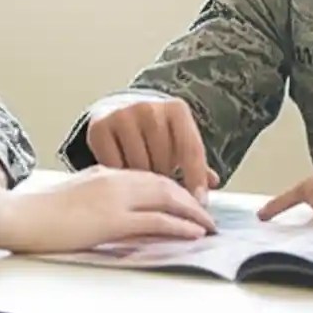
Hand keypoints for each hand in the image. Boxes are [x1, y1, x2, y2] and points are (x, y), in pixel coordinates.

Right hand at [0, 166, 216, 252]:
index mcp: (105, 172)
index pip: (148, 175)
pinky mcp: (111, 219)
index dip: (172, 186)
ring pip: (165, 198)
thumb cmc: (39, 213)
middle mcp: (113, 178)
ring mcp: (113, 197)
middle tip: (206, 214)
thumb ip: (99, 196)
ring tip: (208, 225)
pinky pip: (155, 221)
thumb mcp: (76, 197)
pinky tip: (193, 233)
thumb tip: (118, 210)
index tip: (187, 199)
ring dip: (191, 212)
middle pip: (163, 184)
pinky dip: (179, 226)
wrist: (18, 216)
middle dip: (188, 198)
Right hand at [86, 97, 219, 199]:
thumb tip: (213, 183)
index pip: (191, 149)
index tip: (198, 204)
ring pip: (139, 166)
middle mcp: (149, 107)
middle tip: (164, 194)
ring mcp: (122, 115)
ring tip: (144, 187)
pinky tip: (124, 180)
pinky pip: (114, 166)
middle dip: (166, 182)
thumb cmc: (156, 135)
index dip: (196, 179)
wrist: (119, 111)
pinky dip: (121, 178)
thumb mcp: (178, 141)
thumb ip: (195, 162)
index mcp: (176, 109)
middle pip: (164, 160)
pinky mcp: (99, 127)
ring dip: (143, 182)